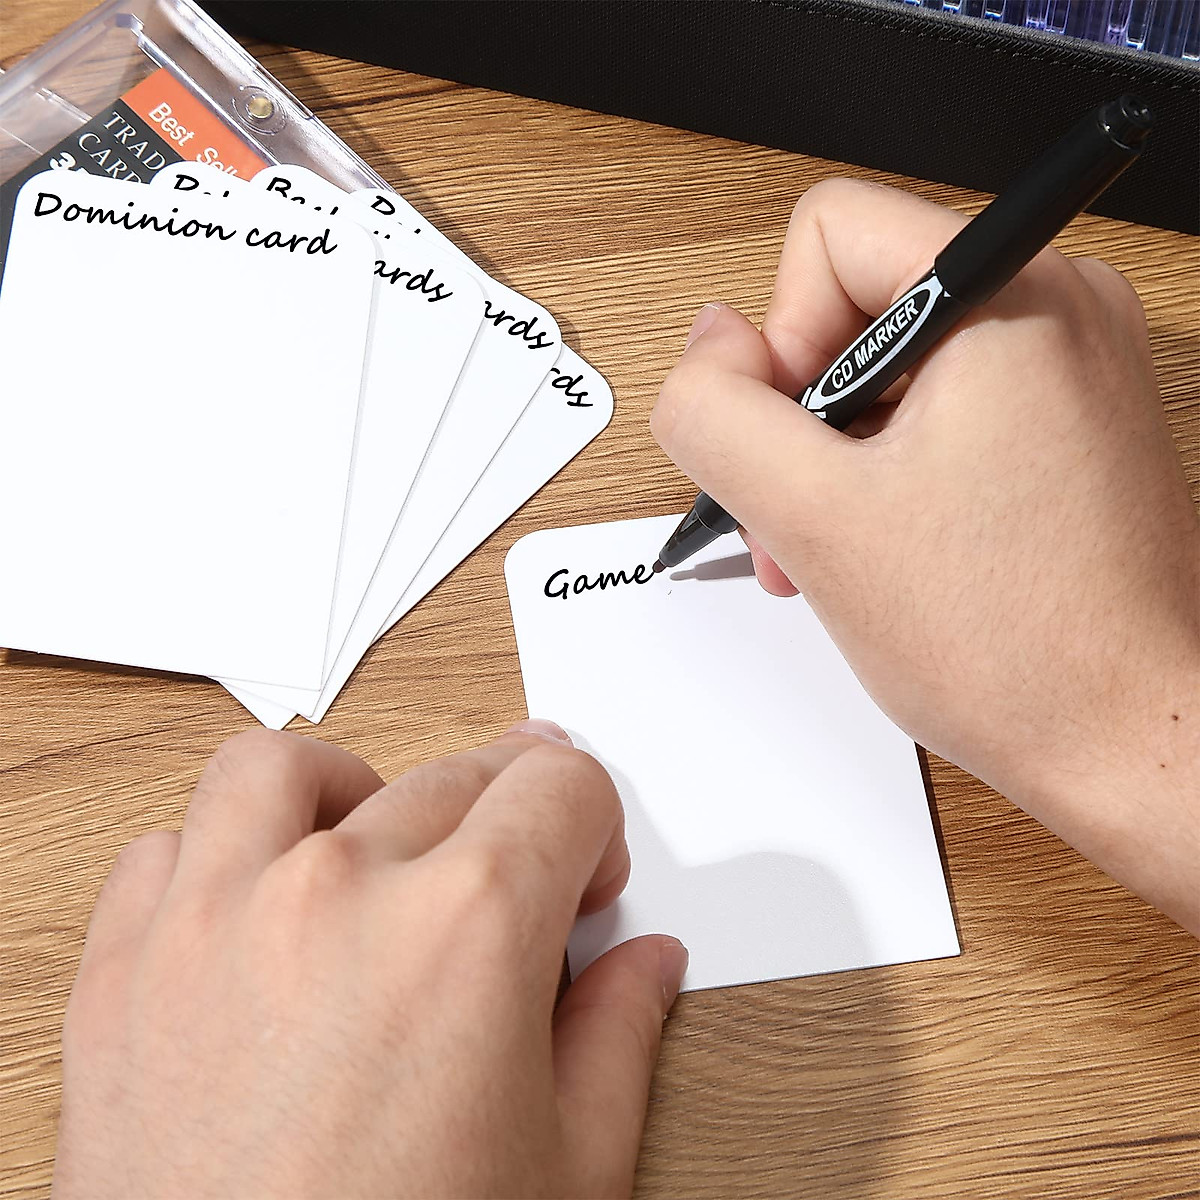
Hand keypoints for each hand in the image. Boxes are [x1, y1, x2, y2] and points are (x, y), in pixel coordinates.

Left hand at [54, 723, 687, 1197]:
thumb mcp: (566, 1173)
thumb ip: (619, 1039)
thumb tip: (643, 967)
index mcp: (469, 928)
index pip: (559, 786)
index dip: (592, 822)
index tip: (582, 872)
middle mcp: (338, 892)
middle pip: (449, 772)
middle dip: (501, 815)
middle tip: (507, 888)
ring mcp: (216, 919)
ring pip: (284, 771)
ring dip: (345, 795)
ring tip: (372, 856)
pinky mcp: (123, 971)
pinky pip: (167, 850)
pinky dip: (217, 858)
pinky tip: (257, 914)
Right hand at [652, 178, 1199, 931]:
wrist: (1128, 738)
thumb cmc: (1015, 647)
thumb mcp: (812, 519)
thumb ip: (718, 413)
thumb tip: (705, 351)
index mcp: (1013, 296)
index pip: (828, 234)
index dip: (778, 341)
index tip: (799, 444)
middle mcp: (1058, 307)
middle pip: (855, 302)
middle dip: (803, 417)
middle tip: (800, 517)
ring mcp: (1071, 366)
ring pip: (891, 365)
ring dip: (838, 457)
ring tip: (836, 549)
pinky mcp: (1068, 422)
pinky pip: (941, 407)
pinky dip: (890, 471)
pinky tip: (883, 548)